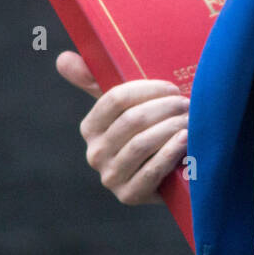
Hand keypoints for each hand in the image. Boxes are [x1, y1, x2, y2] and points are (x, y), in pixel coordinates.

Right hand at [56, 50, 189, 205]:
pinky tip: (186, 139)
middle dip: (165, 108)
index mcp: (90, 127)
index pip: (115, 99)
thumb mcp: (125, 105)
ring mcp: (110, 177)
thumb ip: (95, 79)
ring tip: (191, 119)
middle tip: (187, 104)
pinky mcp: (129, 196)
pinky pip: (151, 170)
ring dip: (171, 127)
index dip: (148, 90)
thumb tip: (62, 58)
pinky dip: (171, 151)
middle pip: (132, 120)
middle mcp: (95, 154)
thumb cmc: (147, 129)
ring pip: (142, 143)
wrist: (167, 173)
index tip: (172, 88)